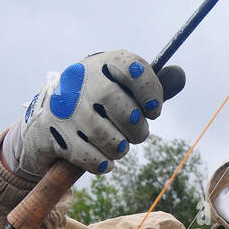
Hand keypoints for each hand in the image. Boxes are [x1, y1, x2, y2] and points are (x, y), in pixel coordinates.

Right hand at [1, 49, 186, 178]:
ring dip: (120, 149)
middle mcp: (82, 81)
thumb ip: (152, 86)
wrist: (48, 119)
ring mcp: (66, 108)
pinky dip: (102, 164)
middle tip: (136, 134)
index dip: (151, 93)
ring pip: (109, 139)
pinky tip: (103, 160)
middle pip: (124, 109)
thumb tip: (180, 75)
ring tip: (117, 145)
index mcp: (103, 64)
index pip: (135, 69)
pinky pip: (91, 158)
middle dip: (138, 130)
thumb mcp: (123, 89)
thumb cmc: (98, 105)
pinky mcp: (55, 134)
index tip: (153, 109)